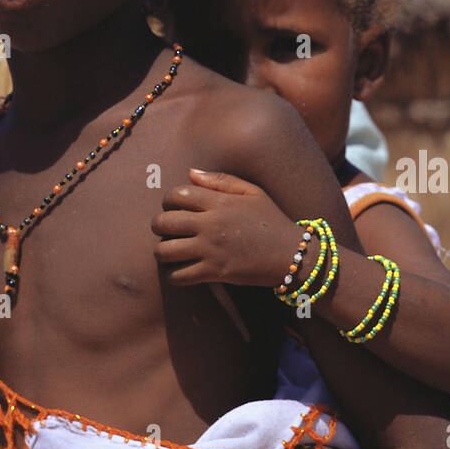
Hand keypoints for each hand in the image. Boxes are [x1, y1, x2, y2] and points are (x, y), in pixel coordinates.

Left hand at [151, 168, 297, 288]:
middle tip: (164, 230)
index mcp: (219, 202)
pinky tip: (178, 271)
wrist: (291, 254)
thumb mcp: (252, 192)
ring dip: (161, 252)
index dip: (168, 200)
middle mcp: (211, 225)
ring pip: (165, 251)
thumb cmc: (271, 220)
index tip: (172, 207)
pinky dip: (173, 275)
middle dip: (158, 225)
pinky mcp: (214, 272)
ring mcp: (211, 250)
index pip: (178, 194)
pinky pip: (179, 276)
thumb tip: (191, 173)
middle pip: (164, 222)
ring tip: (168, 251)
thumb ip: (221, 181)